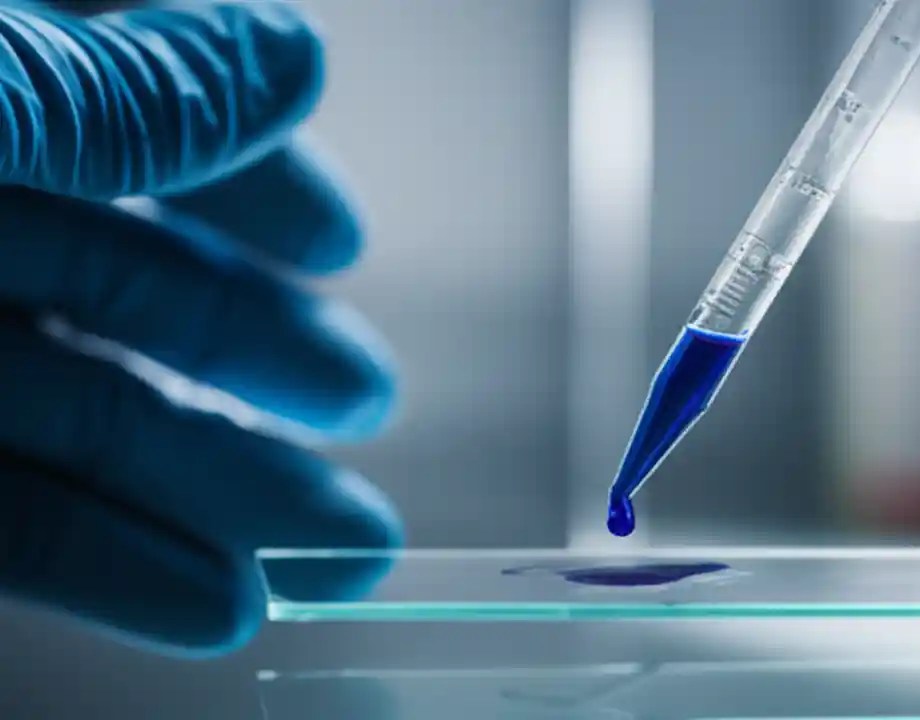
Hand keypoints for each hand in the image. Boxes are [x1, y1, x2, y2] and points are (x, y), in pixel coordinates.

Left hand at [0, 2, 401, 655]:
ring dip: (225, 486)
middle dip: (266, 353)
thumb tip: (292, 61)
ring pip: (86, 415)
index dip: (248, 178)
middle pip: (131, 286)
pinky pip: (2, 518)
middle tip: (364, 400)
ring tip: (344, 547)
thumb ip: (124, 92)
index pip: (134, 120)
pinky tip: (213, 602)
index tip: (337, 241)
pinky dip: (113, 568)